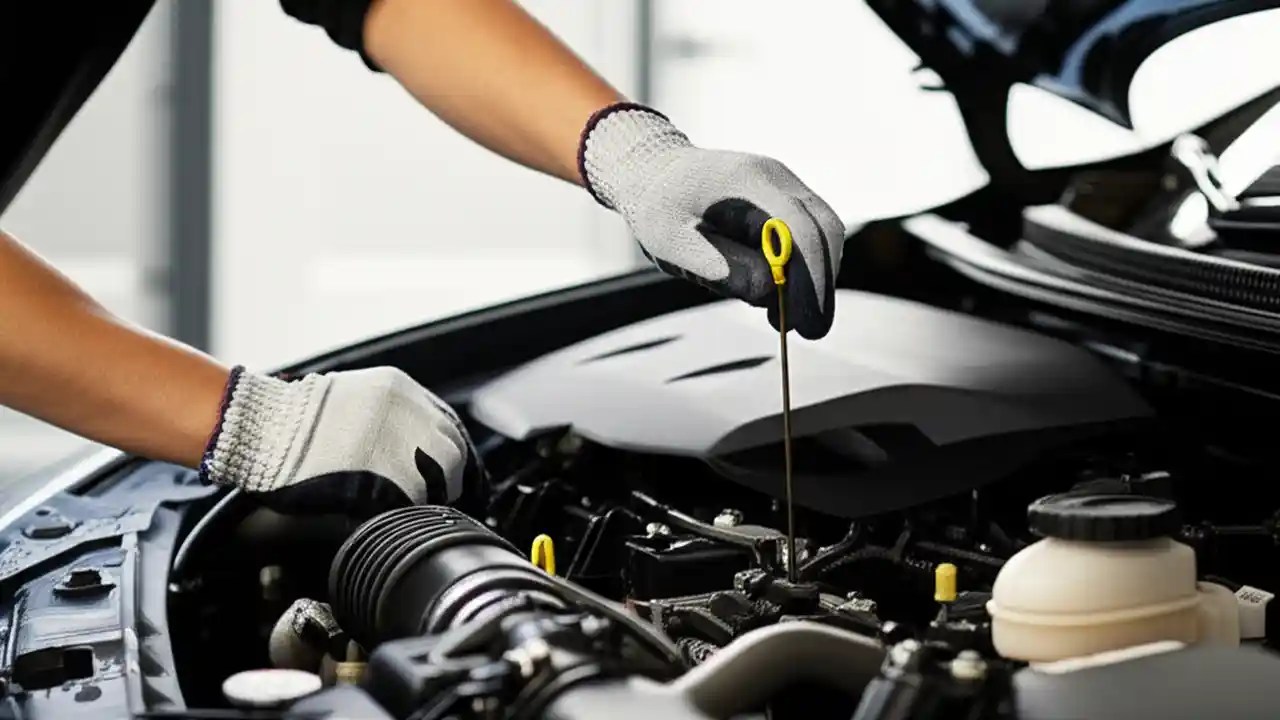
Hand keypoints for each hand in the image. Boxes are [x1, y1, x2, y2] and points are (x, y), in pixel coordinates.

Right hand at [200, 366, 476, 515]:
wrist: (261, 429)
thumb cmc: (298, 419)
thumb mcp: (356, 397)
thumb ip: (394, 413)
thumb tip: (420, 443)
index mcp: (401, 390)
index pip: (449, 427)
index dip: (455, 457)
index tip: (460, 475)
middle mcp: (405, 412)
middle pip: (452, 455)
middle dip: (453, 479)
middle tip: (450, 499)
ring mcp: (394, 446)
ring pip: (437, 479)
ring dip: (433, 497)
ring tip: (419, 510)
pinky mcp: (378, 479)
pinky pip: (409, 502)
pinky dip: (409, 512)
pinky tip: (398, 517)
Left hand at [579, 103, 846, 338]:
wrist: (654, 173)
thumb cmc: (659, 209)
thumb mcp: (673, 244)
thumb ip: (718, 268)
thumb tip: (768, 291)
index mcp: (749, 182)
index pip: (799, 229)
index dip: (810, 279)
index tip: (803, 322)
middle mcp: (776, 177)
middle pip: (824, 229)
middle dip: (821, 284)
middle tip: (809, 331)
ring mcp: (785, 185)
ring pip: (822, 234)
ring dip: (815, 279)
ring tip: (785, 319)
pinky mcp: (784, 200)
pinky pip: (808, 234)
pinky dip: (804, 268)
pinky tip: (779, 296)